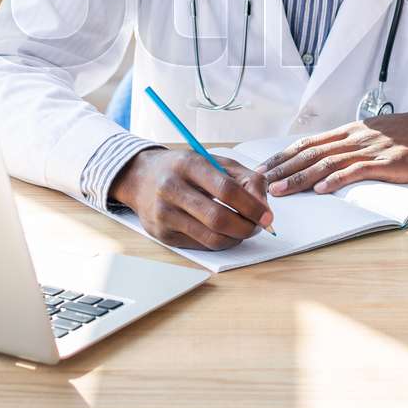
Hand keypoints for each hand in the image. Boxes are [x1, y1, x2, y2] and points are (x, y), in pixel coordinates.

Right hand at [110, 148, 273, 250]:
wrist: (140, 177)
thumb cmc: (183, 169)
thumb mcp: (214, 162)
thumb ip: (244, 178)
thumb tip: (263, 206)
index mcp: (188, 164)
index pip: (226, 189)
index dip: (252, 206)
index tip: (267, 216)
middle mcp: (171, 188)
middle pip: (219, 218)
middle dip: (247, 227)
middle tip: (258, 227)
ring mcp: (164, 214)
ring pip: (211, 237)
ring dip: (236, 238)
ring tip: (243, 230)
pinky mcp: (161, 234)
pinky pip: (200, 245)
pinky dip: (219, 242)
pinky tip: (223, 232)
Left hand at [260, 109, 407, 195]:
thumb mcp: (376, 135)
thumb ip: (353, 145)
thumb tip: (329, 158)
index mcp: (350, 131)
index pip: (308, 143)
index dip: (282, 157)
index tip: (262, 169)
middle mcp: (355, 137)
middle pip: (311, 153)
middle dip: (282, 169)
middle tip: (258, 182)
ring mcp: (371, 149)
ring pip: (328, 162)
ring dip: (301, 177)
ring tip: (280, 191)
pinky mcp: (388, 162)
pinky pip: (357, 171)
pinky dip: (337, 180)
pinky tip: (322, 189)